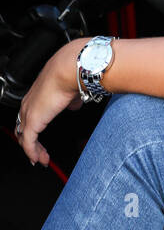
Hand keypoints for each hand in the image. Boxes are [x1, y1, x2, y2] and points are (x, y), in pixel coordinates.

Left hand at [15, 42, 82, 166]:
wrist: (68, 69)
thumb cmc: (71, 73)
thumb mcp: (72, 90)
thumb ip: (71, 100)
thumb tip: (74, 105)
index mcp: (36, 95)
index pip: (29, 117)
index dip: (33, 130)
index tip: (41, 140)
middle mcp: (28, 104)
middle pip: (22, 129)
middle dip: (31, 144)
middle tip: (40, 154)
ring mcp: (28, 113)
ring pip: (24, 137)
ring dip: (33, 150)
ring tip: (42, 159)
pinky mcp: (32, 121)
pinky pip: (28, 143)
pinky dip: (33, 153)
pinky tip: (40, 159)